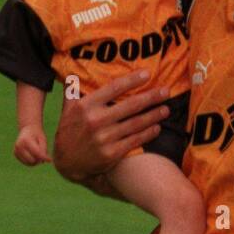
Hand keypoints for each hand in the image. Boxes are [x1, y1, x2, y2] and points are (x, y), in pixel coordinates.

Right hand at [14, 125, 51, 165]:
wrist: (28, 128)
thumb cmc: (37, 134)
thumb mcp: (43, 140)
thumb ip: (44, 150)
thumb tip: (48, 161)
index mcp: (26, 140)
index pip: (37, 153)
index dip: (44, 158)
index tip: (50, 160)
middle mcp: (19, 146)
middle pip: (32, 160)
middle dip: (39, 160)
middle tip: (44, 155)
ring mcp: (16, 150)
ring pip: (29, 163)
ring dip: (35, 161)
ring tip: (39, 155)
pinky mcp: (15, 153)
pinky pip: (26, 163)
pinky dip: (31, 161)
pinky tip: (33, 155)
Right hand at [53, 70, 171, 184]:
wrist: (67, 162)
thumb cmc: (70, 130)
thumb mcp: (67, 108)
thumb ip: (73, 90)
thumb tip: (75, 72)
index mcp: (86, 106)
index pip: (114, 88)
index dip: (132, 80)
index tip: (148, 74)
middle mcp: (96, 120)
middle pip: (131, 105)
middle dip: (152, 97)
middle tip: (166, 91)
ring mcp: (104, 138)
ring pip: (136, 123)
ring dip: (154, 115)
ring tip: (166, 109)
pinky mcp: (112, 154)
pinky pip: (135, 140)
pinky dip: (148, 133)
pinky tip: (157, 127)